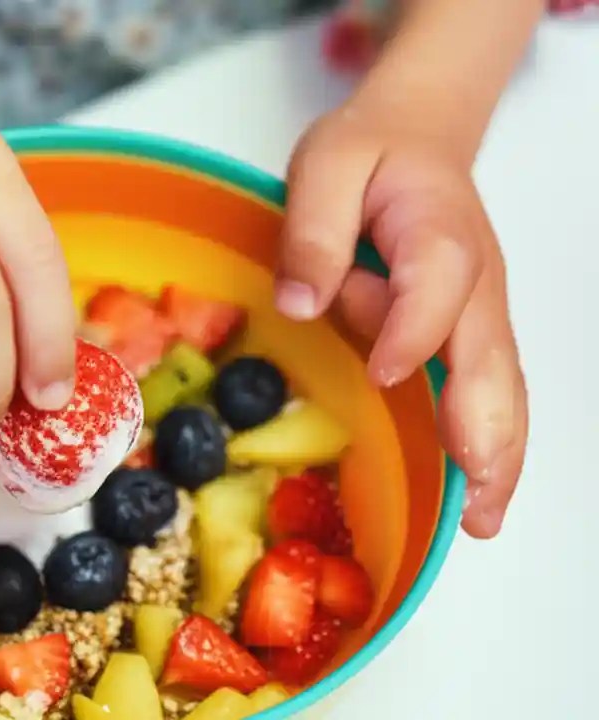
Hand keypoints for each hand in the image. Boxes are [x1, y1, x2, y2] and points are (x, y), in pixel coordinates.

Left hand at [276, 104, 527, 538]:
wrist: (420, 133)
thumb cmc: (372, 150)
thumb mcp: (325, 165)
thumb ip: (315, 228)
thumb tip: (302, 301)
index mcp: (439, 233)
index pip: (436, 289)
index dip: (412, 333)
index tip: (386, 374)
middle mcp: (476, 282)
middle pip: (492, 361)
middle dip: (484, 432)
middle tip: (472, 499)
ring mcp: (482, 312)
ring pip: (503, 389)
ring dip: (498, 454)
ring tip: (482, 518)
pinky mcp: (472, 332)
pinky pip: (490, 392)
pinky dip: (491, 441)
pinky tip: (478, 488)